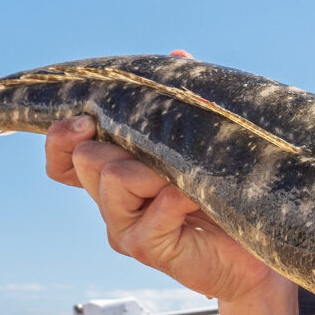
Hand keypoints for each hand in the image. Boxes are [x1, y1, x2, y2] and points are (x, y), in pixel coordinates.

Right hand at [45, 116, 276, 303]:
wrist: (254, 257)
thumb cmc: (226, 200)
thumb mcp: (201, 146)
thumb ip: (182, 105)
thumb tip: (179, 57)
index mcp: (114, 177)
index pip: (62, 158)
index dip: (60, 138)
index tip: (86, 119)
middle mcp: (111, 202)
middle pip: (86, 159)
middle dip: (121, 144)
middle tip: (164, 154)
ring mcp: (126, 228)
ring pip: (112, 178)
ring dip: (151, 170)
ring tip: (185, 180)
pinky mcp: (148, 248)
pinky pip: (152, 211)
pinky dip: (175, 198)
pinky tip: (196, 200)